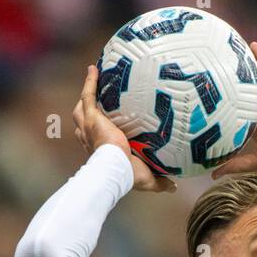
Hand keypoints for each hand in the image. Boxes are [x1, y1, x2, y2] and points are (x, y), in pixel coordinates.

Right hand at [72, 65, 175, 192]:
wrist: (117, 169)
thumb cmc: (128, 176)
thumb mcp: (147, 179)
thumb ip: (160, 182)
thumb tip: (174, 187)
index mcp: (102, 150)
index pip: (96, 139)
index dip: (98, 132)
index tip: (105, 127)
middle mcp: (92, 138)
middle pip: (84, 121)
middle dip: (86, 112)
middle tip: (93, 100)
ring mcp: (90, 126)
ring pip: (82, 107)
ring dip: (85, 94)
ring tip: (92, 80)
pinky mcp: (92, 117)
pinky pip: (88, 95)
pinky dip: (90, 81)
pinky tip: (93, 68)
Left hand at [211, 42, 256, 178]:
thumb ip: (237, 164)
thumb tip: (212, 174)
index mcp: (255, 125)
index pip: (235, 112)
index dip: (221, 105)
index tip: (204, 97)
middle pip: (242, 92)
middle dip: (228, 81)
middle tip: (209, 68)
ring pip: (255, 79)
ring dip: (243, 66)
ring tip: (227, 52)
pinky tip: (252, 46)